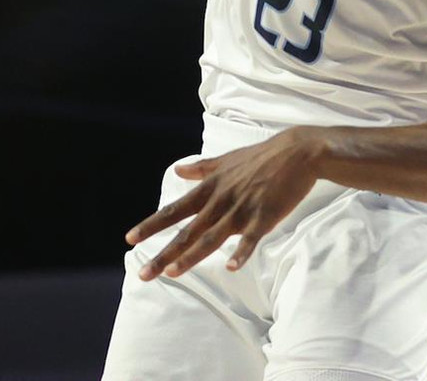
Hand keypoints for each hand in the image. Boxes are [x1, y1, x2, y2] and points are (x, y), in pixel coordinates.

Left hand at [125, 129, 324, 278]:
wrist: (297, 152)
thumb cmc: (261, 157)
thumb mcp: (226, 160)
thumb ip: (201, 169)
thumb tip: (178, 170)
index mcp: (210, 189)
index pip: (175, 210)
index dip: (152, 225)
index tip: (130, 239)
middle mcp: (220, 201)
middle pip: (187, 231)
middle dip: (164, 253)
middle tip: (143, 274)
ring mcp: (241, 209)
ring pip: (212, 238)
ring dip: (191, 256)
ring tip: (172, 273)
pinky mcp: (264, 216)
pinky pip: (251, 238)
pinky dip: (242, 252)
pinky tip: (232, 267)